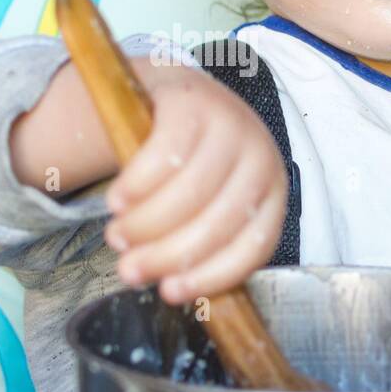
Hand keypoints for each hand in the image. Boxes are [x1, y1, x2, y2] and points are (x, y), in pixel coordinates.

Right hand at [102, 67, 287, 305]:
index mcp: (273, 192)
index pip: (253, 245)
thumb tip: (172, 292)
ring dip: (146, 223)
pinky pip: (164, 153)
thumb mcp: (212, 202)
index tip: (170, 293)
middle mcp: (260, 156)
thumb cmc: (195, 166)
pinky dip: (137, 185)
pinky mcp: (192, 101)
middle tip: (129, 270)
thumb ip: (203, 244)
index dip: (211, 275)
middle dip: (167, 254)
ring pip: (190, 191)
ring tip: (117, 237)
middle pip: (217, 221)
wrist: (177, 98)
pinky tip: (118, 201)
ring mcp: (229, 124)